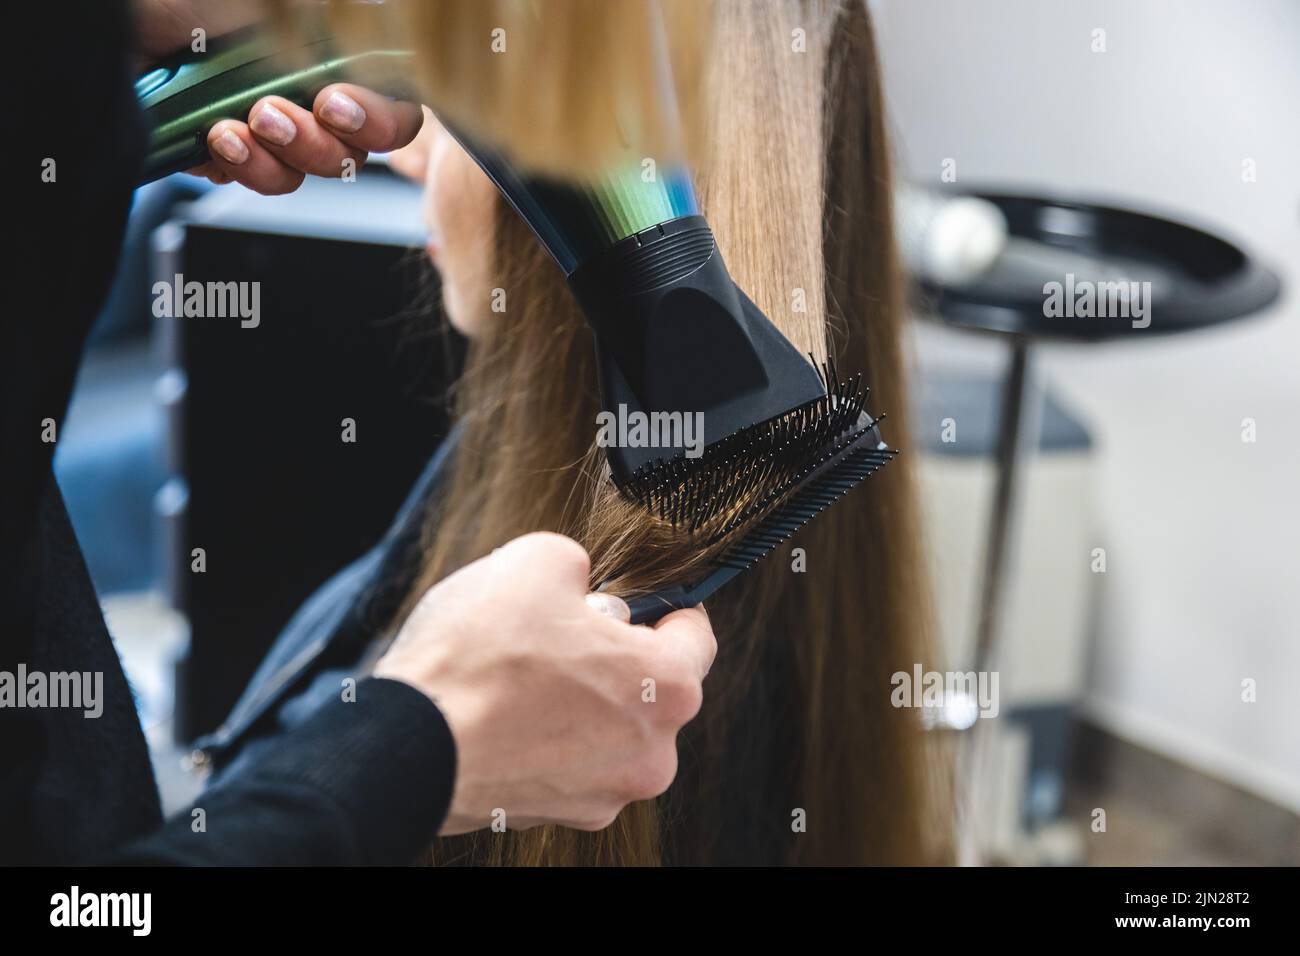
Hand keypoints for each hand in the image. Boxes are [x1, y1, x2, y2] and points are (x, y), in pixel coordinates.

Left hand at [133, 0, 424, 194]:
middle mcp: (307, 87)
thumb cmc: (183, 1)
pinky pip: (261, 182)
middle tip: (273, 114)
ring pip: (309, 174)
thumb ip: (337, 24)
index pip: (396, 104)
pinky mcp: (230, 153)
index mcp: (330, 49)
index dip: (379, 120)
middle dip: (318, 142)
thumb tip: (378, 37)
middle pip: (357, 151)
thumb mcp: (279, 4)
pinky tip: (215, 136)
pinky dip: (242, 165)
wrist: (108, 29)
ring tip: (236, 122)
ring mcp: (270, 124)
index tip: (336, 103)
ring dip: (279, 155)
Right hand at [373, 532, 716, 834]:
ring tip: (520, 675)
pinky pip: (567, 761)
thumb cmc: (477, 658)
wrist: (408, 744)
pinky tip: (503, 713)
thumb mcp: (537, 560)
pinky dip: (546, 737)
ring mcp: (604, 793)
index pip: (697, 636)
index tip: (646, 600)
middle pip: (649, 687)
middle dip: (611, 656)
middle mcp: (650, 753)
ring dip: (578, 700)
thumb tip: (576, 581)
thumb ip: (578, 564)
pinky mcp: (556, 814)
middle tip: (559, 632)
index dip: (668, 606)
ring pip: (607, 727)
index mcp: (667, 688)